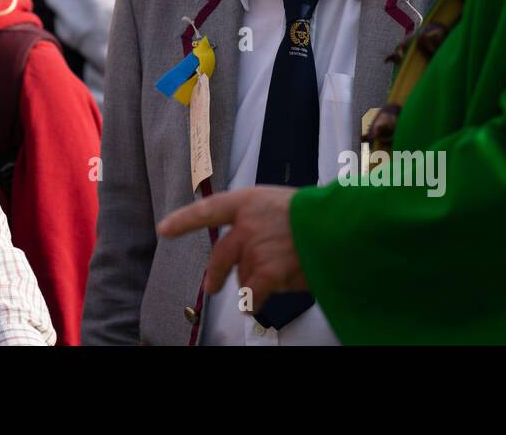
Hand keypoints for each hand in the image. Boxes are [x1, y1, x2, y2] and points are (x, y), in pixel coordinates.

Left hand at [157, 186, 305, 308]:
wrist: (340, 228)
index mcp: (248, 201)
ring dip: (257, 281)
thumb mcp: (282, 204)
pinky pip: (252, 294)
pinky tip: (255, 304)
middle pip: (219, 255)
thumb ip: (259, 220)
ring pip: (243, 276)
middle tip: (211, 285)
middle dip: (214, 274)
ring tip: (283, 272)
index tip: (164, 229)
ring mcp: (254, 248)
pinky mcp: (265, 272)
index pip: (208, 210)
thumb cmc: (317, 216)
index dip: (184, 220)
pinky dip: (254, 301)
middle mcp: (245, 224)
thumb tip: (246, 247)